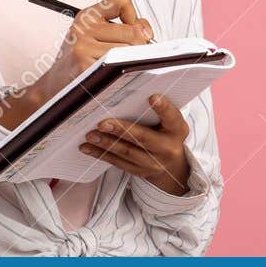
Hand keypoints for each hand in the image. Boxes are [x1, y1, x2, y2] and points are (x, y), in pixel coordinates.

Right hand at [0, 0, 152, 129]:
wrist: (54, 85)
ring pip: (129, 50)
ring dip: (132, 61)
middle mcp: (83, 27)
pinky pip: (119, 66)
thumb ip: (126, 27)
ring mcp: (82, 47)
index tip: (130, 29)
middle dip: (140, 46)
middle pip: (134, 31)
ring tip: (117, 66)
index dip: (134, 16)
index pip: (123, 1)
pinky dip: (122, 73)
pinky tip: (111, 76)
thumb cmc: (81, 60)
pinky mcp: (84, 66)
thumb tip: (147, 32)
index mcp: (87, 15)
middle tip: (129, 56)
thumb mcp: (98, 35)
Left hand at [79, 94, 193, 195]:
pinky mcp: (139, 172)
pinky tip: (88, 147)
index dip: (163, 108)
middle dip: (122, 130)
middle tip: (103, 123)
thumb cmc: (166, 133)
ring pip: (127, 152)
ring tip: (91, 135)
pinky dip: (101, 154)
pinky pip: (117, 162)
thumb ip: (157, 111)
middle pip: (143, 138)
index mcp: (177, 130)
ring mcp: (153, 163)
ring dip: (106, 143)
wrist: (172, 165)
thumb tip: (129, 94)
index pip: (172, 117)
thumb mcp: (170, 121)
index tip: (152, 97)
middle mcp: (167, 148)